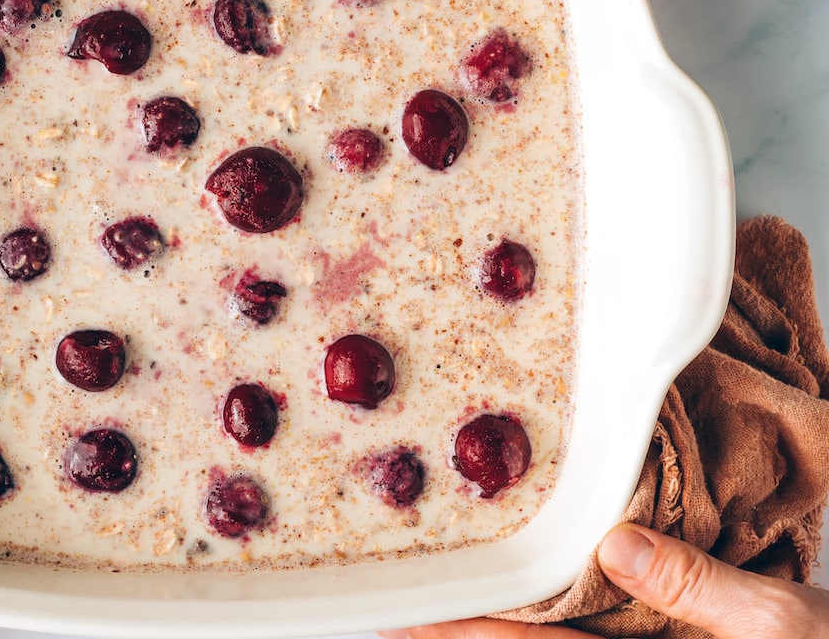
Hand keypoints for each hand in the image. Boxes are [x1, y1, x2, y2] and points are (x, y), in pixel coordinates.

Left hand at [377, 523, 828, 637]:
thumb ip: (694, 586)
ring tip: (447, 608)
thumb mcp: (779, 627)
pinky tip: (538, 607)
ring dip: (502, 633)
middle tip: (398, 614)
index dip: (457, 634)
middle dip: (463, 637)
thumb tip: (615, 546)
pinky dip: (550, 629)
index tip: (397, 621)